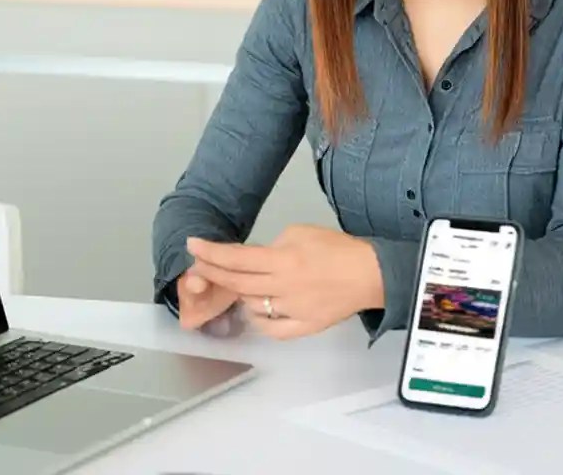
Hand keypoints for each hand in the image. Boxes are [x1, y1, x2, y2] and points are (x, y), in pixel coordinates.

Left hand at [186, 226, 383, 339]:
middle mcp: (283, 288)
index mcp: (283, 260)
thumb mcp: (301, 233)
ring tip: (236, 283)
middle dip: (212, 272)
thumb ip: (273, 246)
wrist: (370, 275)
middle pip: (237, 283)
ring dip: (239, 293)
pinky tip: (255, 310)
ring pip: (251, 306)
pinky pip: (271, 329)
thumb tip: (255, 258)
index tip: (192, 245)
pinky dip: (259, 319)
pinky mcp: (303, 327)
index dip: (211, 253)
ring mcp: (292, 311)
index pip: (237, 258)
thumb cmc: (337, 248)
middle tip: (198, 265)